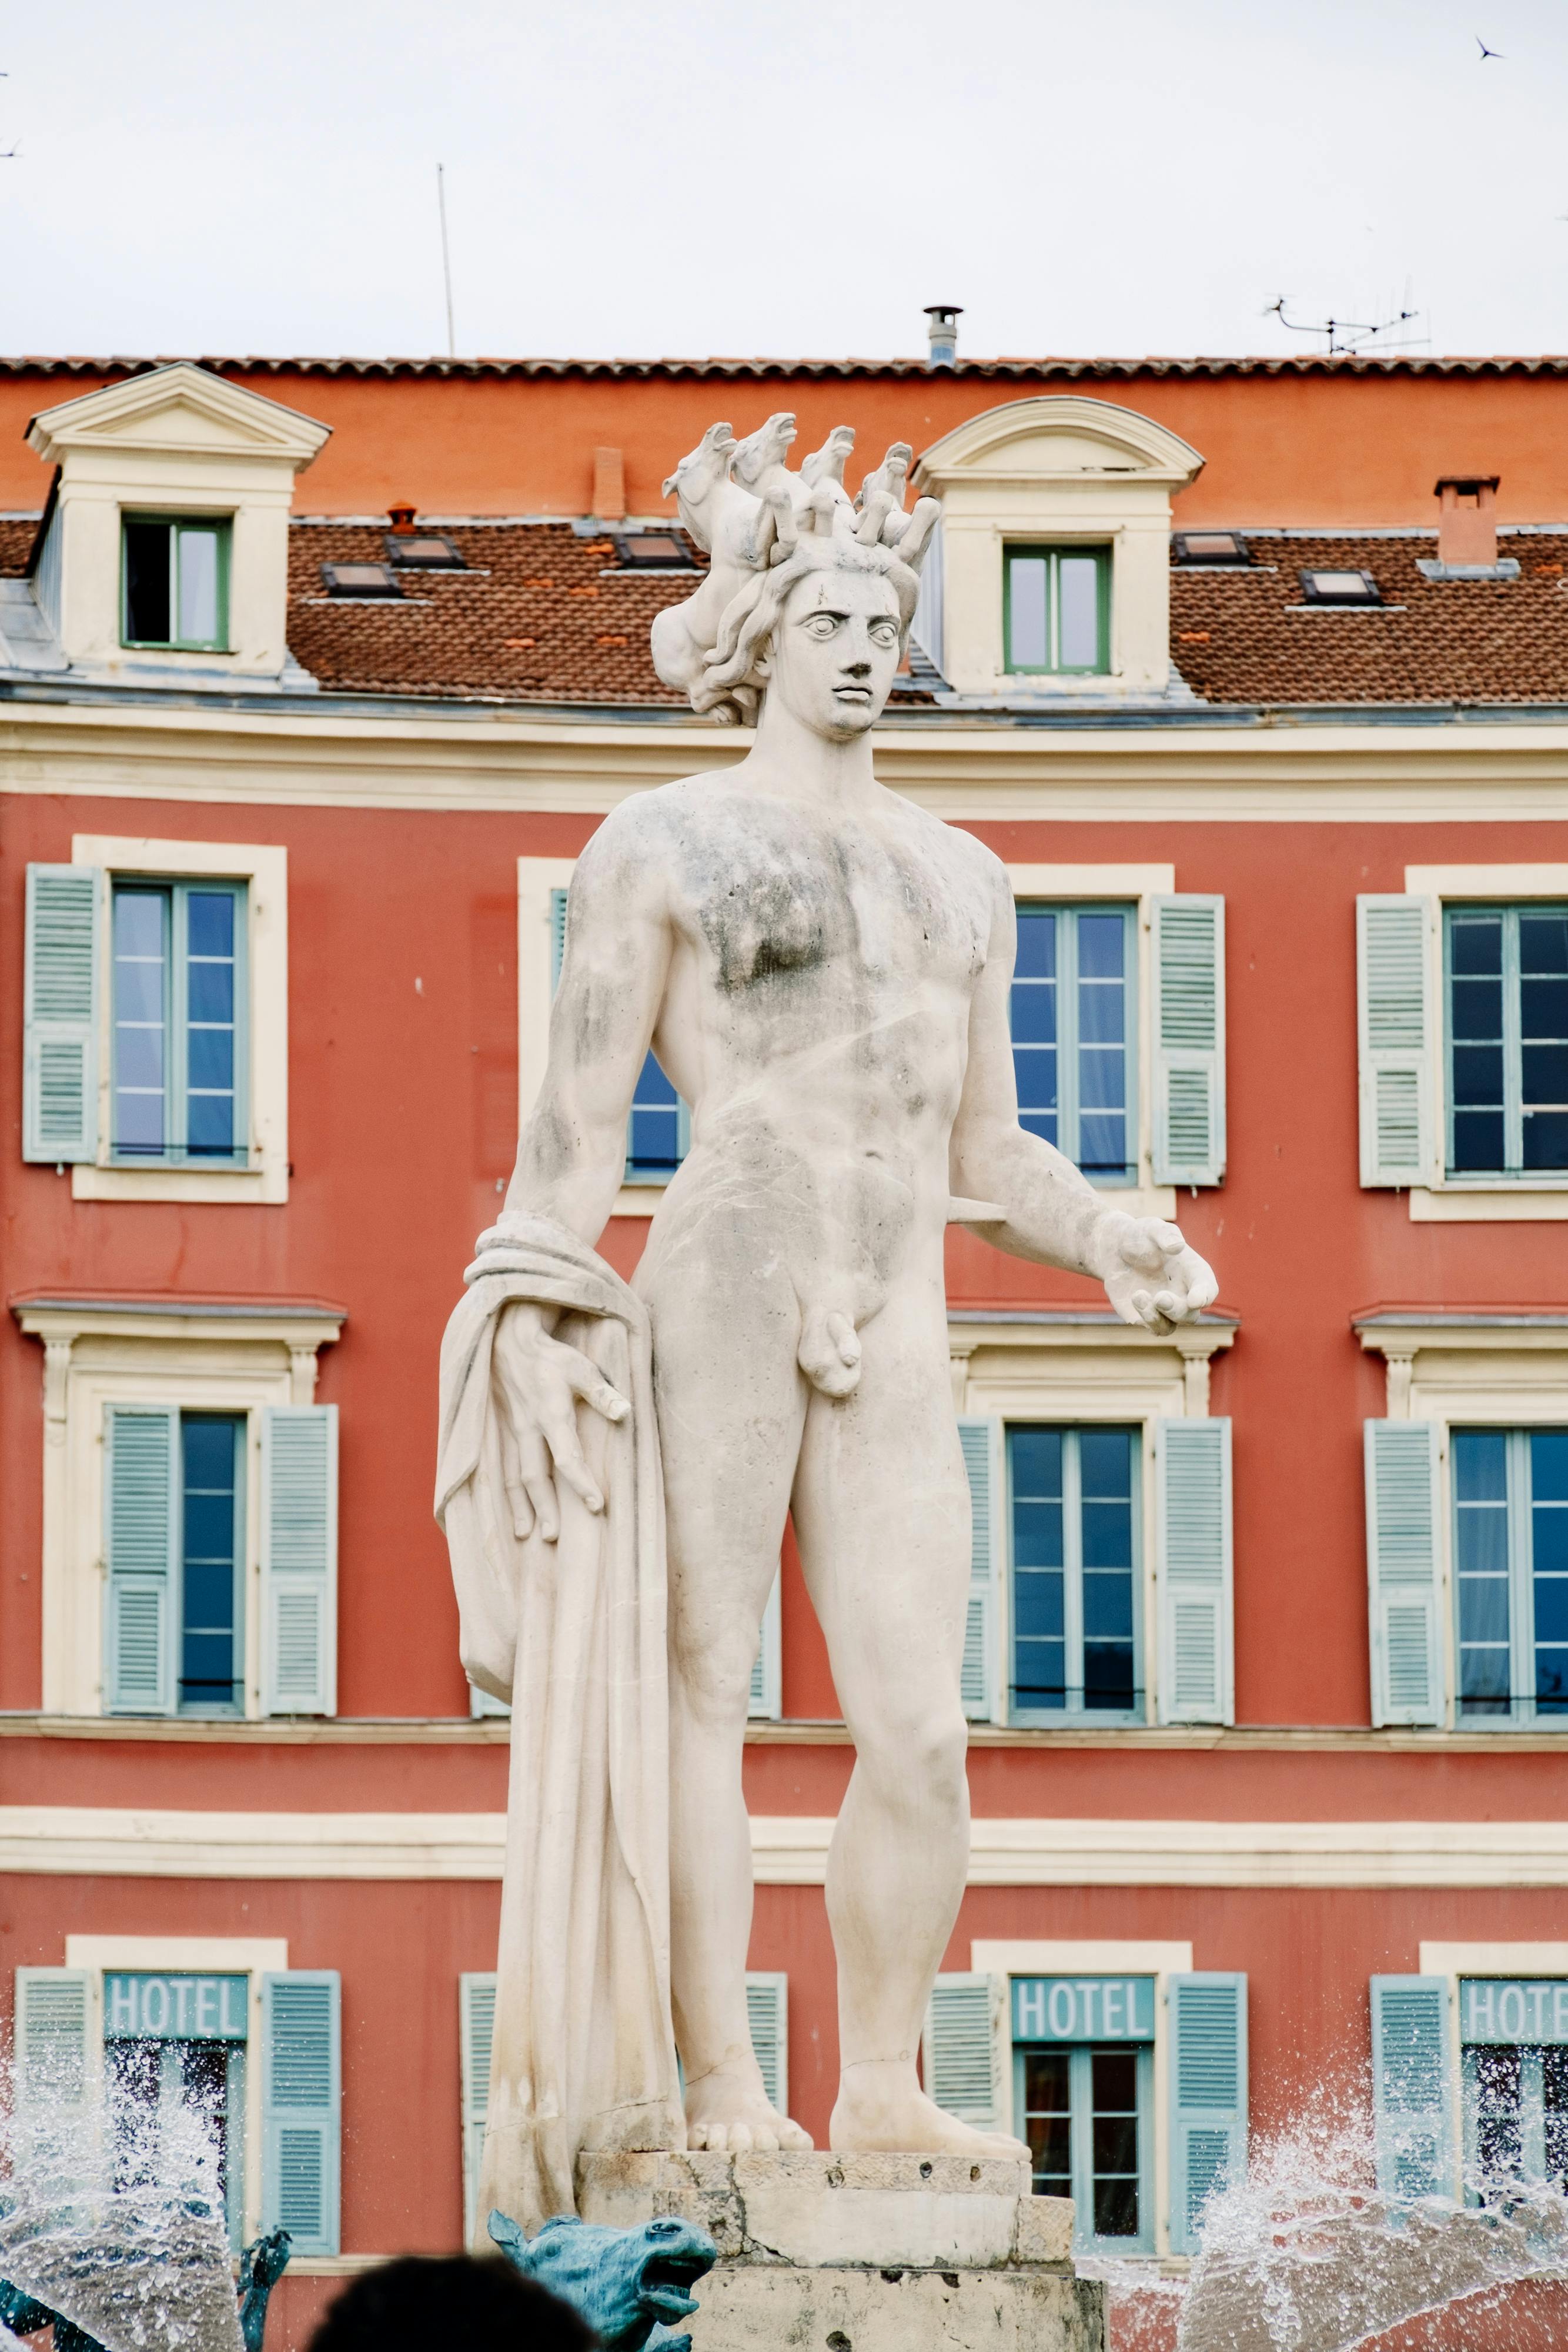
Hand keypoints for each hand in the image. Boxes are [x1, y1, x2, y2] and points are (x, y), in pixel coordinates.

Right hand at [491, 1301, 629, 1542]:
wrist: (510, 1343)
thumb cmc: (552, 1358)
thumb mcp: (581, 1368)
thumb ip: (602, 1392)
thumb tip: (625, 1413)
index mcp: (551, 1414)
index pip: (566, 1457)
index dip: (581, 1483)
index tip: (597, 1506)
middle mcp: (529, 1429)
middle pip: (534, 1475)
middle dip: (545, 1507)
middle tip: (555, 1537)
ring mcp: (514, 1434)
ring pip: (515, 1477)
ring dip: (523, 1507)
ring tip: (529, 1535)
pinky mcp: (505, 1434)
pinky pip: (505, 1470)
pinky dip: (508, 1496)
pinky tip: (514, 1515)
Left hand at [1092, 1212, 1217, 1337]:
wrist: (1114, 1248)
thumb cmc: (1140, 1235)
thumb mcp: (1152, 1228)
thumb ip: (1165, 1235)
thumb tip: (1177, 1246)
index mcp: (1193, 1272)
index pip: (1208, 1289)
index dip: (1205, 1296)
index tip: (1196, 1300)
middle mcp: (1182, 1294)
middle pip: (1190, 1316)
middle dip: (1177, 1310)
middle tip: (1160, 1297)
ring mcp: (1164, 1309)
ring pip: (1169, 1327)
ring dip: (1156, 1318)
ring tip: (1138, 1295)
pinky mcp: (1144, 1316)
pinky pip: (1150, 1326)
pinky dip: (1143, 1318)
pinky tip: (1133, 1298)